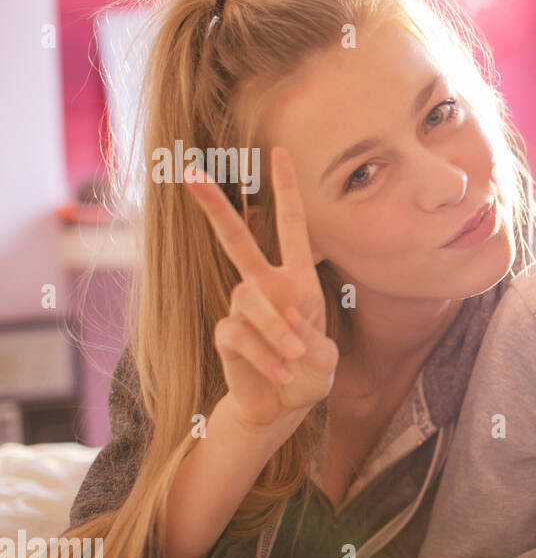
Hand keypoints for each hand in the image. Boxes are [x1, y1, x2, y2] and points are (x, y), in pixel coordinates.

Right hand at [186, 146, 337, 433]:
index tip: (279, 152)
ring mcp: (242, 308)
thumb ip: (308, 335)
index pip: (292, 227)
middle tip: (189, 172)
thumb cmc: (309, 372)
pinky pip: (240, 335)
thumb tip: (279, 317)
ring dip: (277, 331)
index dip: (286, 191)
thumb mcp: (324, 355)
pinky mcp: (226, 334)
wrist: (285, 405)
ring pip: (250, 301)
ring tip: (295, 356)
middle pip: (235, 239)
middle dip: (214, 206)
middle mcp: (265, 286)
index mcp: (297, 279)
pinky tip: (279, 373)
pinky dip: (264, 356)